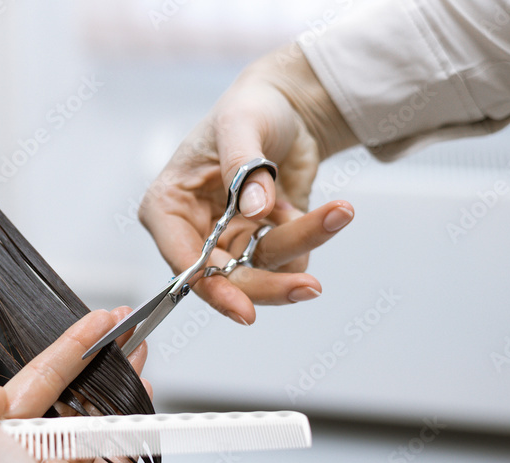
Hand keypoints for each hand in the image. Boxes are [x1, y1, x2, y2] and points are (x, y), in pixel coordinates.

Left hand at [0, 309, 149, 462]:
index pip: (33, 385)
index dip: (69, 350)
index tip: (101, 322)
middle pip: (70, 402)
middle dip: (100, 365)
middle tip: (130, 334)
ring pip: (99, 429)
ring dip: (122, 394)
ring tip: (144, 363)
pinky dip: (137, 437)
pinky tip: (148, 413)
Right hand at [139, 48, 357, 323]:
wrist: (290, 105)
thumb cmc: (250, 107)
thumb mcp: (240, 123)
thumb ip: (243, 164)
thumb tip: (253, 208)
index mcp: (169, 207)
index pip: (183, 262)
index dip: (212, 288)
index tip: (245, 310)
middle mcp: (196, 231)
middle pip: (226, 279)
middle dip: (270, 284)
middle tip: (310, 286)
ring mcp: (231, 239)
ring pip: (264, 269)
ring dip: (303, 243)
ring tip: (339, 212)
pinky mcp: (264, 241)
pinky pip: (290, 260)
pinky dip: (310, 236)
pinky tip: (322, 208)